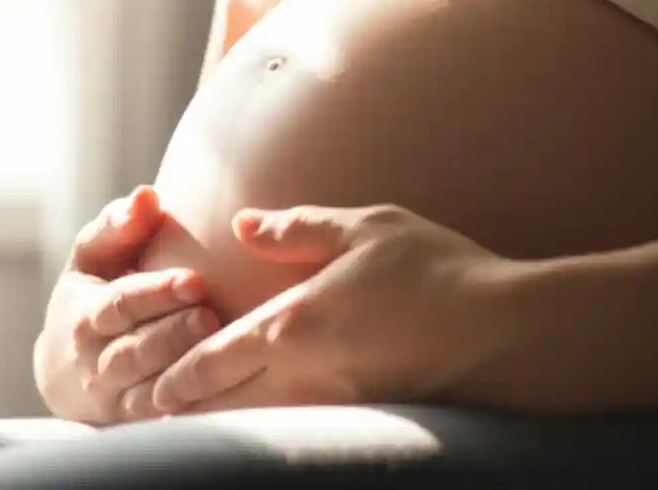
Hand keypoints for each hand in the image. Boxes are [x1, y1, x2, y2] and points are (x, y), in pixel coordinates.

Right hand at [33, 186, 221, 423]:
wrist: (66, 368)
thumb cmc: (91, 292)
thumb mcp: (93, 256)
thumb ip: (117, 224)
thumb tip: (147, 195)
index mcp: (84, 314)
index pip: (119, 304)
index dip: (155, 293)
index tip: (195, 279)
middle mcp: (95, 360)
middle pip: (134, 350)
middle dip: (172, 334)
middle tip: (211, 314)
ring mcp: (114, 396)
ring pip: (147, 388)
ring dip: (181, 370)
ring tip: (218, 345)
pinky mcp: (134, 421)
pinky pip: (160, 419)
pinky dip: (186, 409)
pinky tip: (219, 390)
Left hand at [151, 204, 518, 413]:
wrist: (505, 330)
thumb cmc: (437, 269)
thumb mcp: (365, 228)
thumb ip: (298, 228)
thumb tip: (242, 225)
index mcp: (294, 323)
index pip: (215, 356)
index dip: (179, 375)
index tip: (152, 389)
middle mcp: (304, 372)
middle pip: (226, 404)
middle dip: (187, 412)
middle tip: (153, 417)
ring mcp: (334, 403)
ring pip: (259, 424)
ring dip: (222, 428)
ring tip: (192, 429)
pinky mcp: (365, 419)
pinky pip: (300, 430)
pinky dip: (268, 433)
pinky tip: (261, 431)